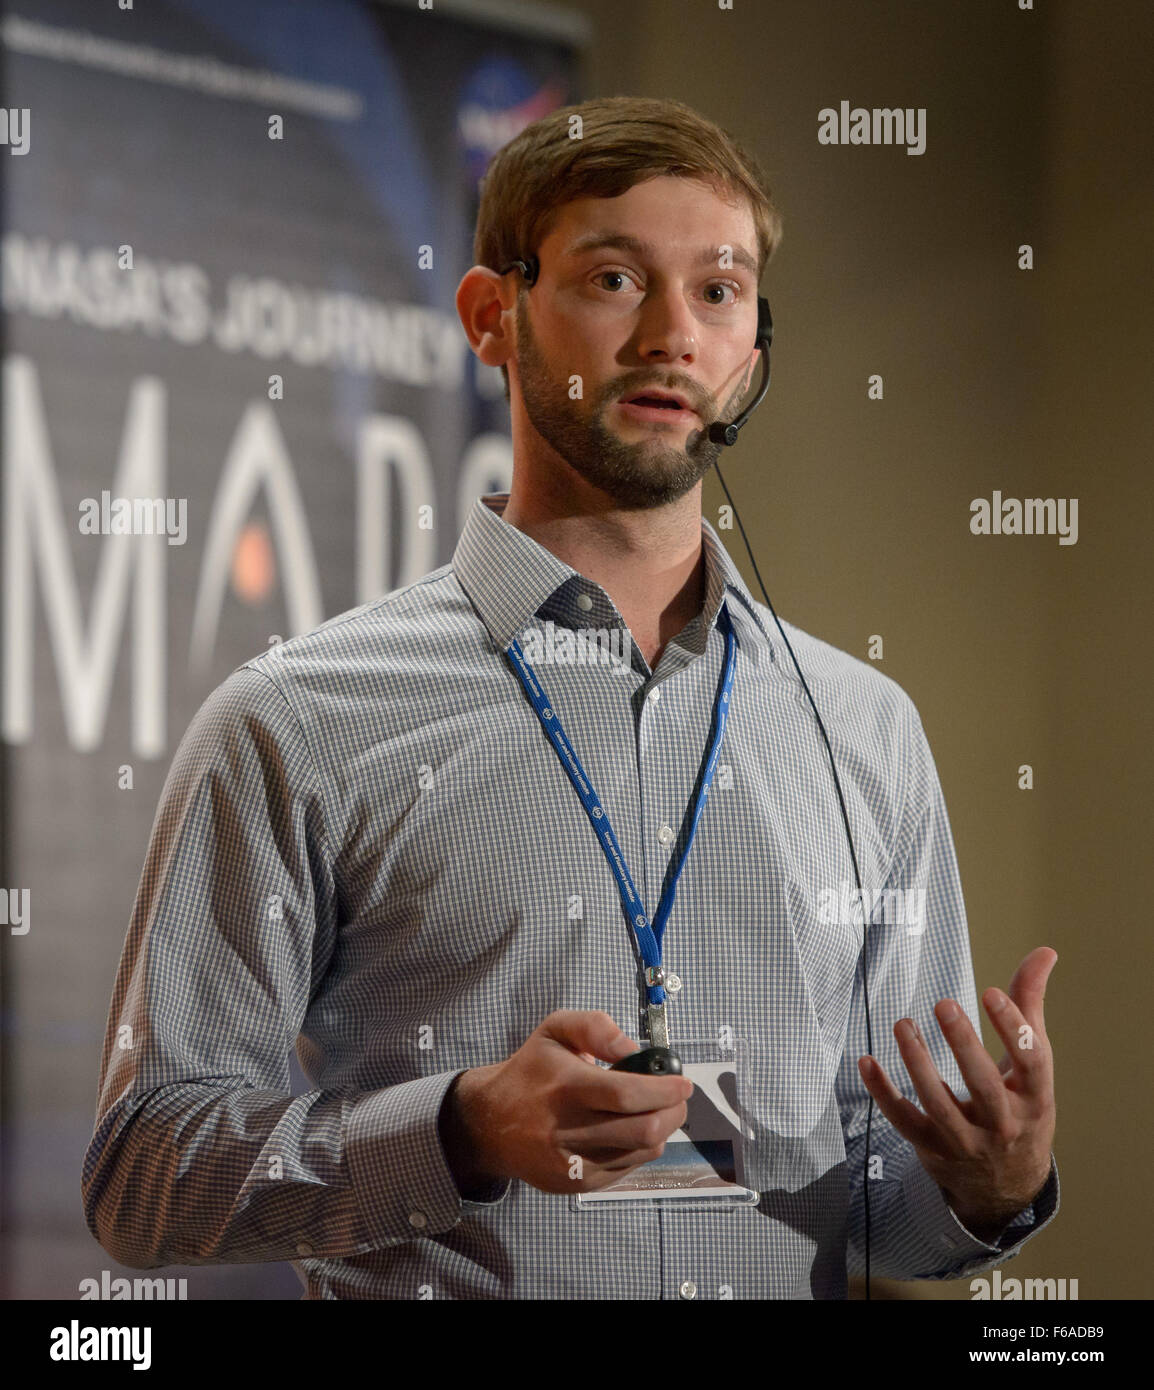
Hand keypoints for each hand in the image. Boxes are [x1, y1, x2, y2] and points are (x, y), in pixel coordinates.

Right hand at [443, 1010, 693, 1194]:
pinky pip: (626, 1168)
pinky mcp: (576, 1184)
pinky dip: (641, 1148)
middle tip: (679, 1097)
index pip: (625, 1094)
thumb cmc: (531, 1071)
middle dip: (674, 1112)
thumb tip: (635, 1051)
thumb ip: (595, 1028)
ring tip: (660, 1111)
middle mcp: (567, 1129)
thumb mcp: (555, 1030)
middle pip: (642, 1130)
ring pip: (640, 1152)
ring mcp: (572, 1163)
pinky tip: (633, 1130)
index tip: (683, 1082)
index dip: (663, 1090)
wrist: (491, 1123)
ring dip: (663, 1130)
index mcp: (564, 1087)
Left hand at [857, 947, 1056, 1241]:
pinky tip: (866, 1061)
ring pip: (939, 1104)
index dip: (1014, 1027)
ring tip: (902, 1024)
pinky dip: (883, 1093)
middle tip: (943, 1004)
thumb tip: (1044, 951)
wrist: (1006, 1186)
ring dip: (917, 1063)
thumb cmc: (1020, 1108)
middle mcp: (1004, 1123)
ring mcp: (967, 1141)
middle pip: (984, 1085)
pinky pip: (904, 1121)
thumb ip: (1030, 1006)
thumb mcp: (1032, 1067)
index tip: (992, 992)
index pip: (1033, 1062)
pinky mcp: (933, 1149)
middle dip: (963, 1045)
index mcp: (1036, 1098)